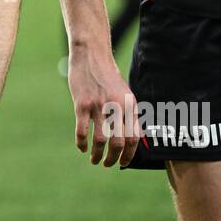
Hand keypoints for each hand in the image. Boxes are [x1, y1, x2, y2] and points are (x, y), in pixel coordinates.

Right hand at [68, 44, 139, 166]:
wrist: (91, 55)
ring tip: (94, 159)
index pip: (133, 138)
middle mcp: (116, 107)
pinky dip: (82, 143)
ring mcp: (98, 106)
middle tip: (107, 164)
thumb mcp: (125, 94)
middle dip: (112, 159)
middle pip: (117, 143)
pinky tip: (82, 147)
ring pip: (100, 140)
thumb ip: (131, 115)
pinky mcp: (82, 104)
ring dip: (97, 155)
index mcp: (129, 105)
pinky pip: (82, 131)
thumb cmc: (108, 77)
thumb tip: (138, 138)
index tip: (122, 163)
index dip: (128, 154)